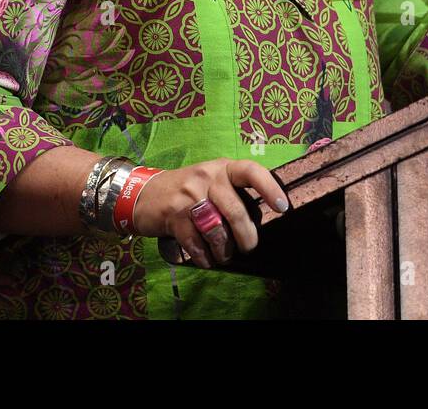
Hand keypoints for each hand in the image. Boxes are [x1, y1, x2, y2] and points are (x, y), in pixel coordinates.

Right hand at [131, 158, 288, 267]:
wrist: (144, 193)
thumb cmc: (187, 189)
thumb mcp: (211, 180)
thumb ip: (233, 191)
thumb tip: (259, 219)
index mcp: (222, 168)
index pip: (251, 171)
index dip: (270, 188)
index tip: (283, 207)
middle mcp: (207, 178)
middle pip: (235, 211)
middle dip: (246, 237)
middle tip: (249, 247)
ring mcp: (188, 196)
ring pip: (216, 231)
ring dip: (224, 250)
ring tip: (224, 255)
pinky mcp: (173, 216)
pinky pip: (196, 243)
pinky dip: (204, 257)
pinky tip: (206, 259)